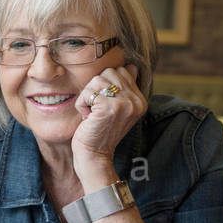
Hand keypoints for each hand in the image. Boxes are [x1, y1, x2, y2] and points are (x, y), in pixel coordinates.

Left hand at [71, 65, 145, 183]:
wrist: (94, 156)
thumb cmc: (99, 131)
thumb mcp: (116, 108)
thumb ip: (124, 87)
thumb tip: (130, 65)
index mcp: (140, 100)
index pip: (121, 71)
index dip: (106, 86)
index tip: (104, 107)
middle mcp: (136, 101)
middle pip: (109, 72)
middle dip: (95, 89)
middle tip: (96, 110)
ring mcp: (125, 103)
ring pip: (97, 80)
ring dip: (87, 97)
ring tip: (92, 115)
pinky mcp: (110, 107)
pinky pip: (88, 92)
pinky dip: (82, 105)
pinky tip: (87, 118)